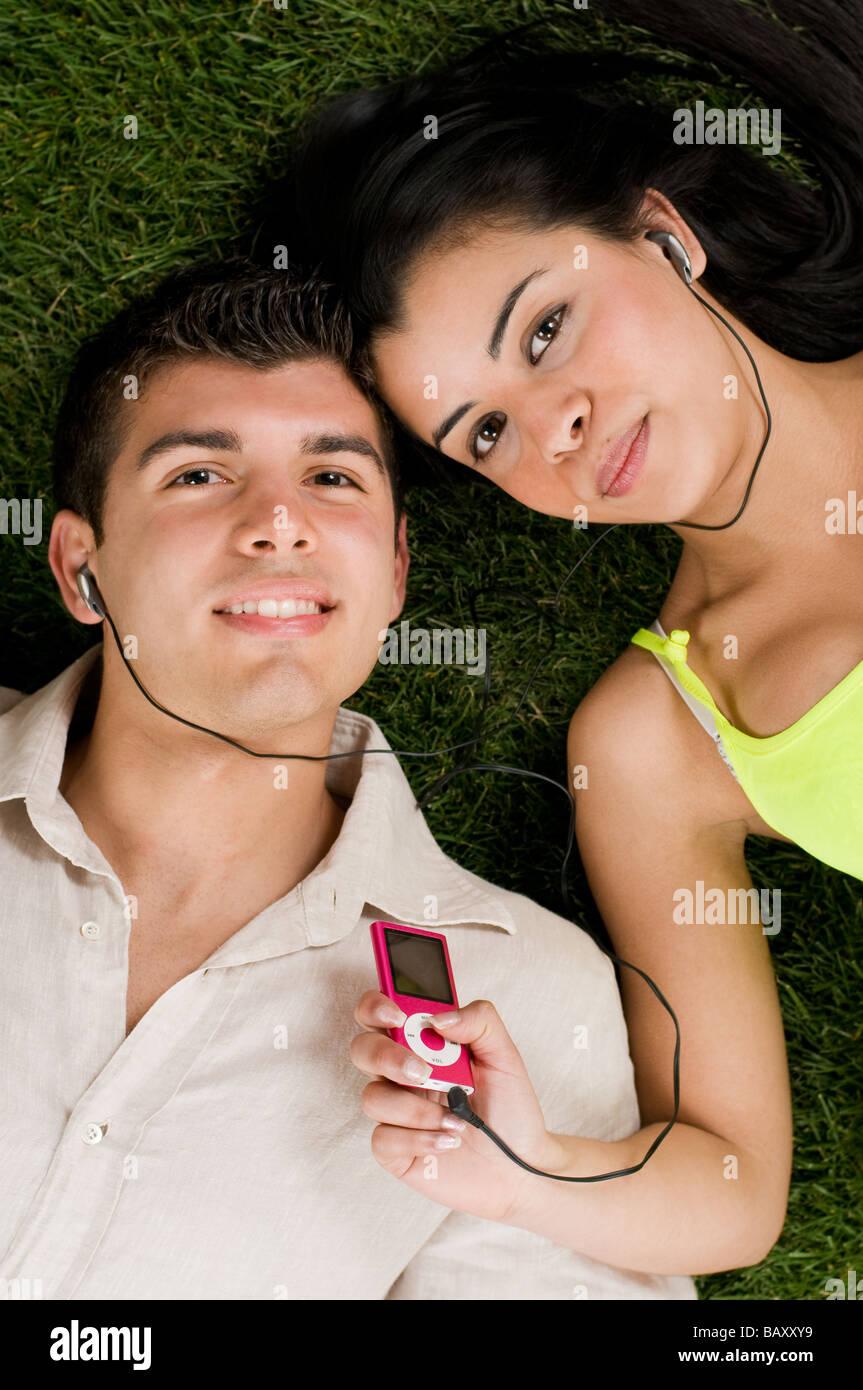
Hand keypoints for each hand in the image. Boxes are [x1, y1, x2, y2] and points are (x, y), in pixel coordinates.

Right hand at [350, 992, 566, 1223]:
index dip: (376, 1006)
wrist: (521, 1166)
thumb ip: (479, 1021)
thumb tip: (438, 1017)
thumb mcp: (505, 1056)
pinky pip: (382, 1139)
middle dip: (386, 1057)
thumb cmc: (510, 1107)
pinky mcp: (395, 1151)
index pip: (380, 1013)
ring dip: (416, 1110)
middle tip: (422, 1072)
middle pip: (362, 1050)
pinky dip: (419, 1140)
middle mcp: (402, 1075)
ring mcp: (396, 1113)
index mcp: (423, 1044)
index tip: (398, 1016)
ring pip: (372, 1098)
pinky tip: (448, 1141)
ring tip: (457, 1121)